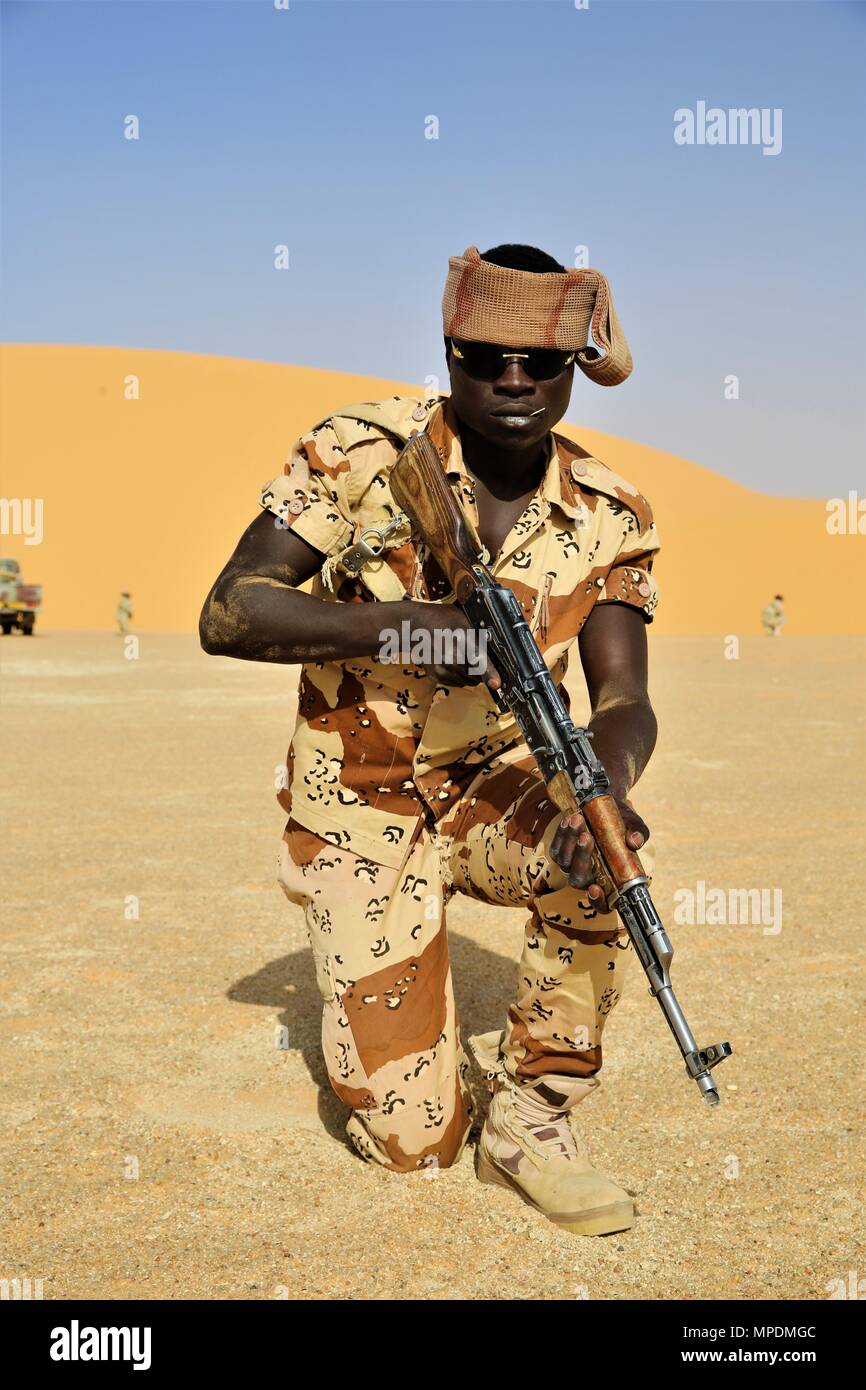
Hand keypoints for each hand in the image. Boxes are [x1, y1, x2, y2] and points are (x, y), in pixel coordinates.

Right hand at [411, 604, 500, 690]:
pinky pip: (458, 683)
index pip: (478, 658)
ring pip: (468, 681)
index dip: (489, 672)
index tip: (496, 683)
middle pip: (476, 675)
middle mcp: (450, 656)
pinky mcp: (437, 676)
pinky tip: (454, 661)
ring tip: (463, 656)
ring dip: (472, 674)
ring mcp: (442, 668)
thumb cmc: (443, 619)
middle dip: (483, 670)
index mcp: (461, 637)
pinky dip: (460, 676)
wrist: (415, 626)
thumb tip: (499, 653)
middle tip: (477, 656)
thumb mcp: (464, 619)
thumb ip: (480, 636)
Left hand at [549, 794, 648, 908]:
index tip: (596, 888)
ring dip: (569, 841)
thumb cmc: (624, 825)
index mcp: (610, 882)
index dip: (598, 901)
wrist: (609, 810)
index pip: (603, 904)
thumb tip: (635, 841)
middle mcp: (589, 878)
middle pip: (579, 880)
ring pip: (565, 862)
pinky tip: (568, 820)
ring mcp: (572, 867)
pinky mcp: (560, 853)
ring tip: (578, 820)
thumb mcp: (634, 827)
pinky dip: (561, 835)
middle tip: (588, 837)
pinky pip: (556, 849)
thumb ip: (638, 834)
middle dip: (581, 858)